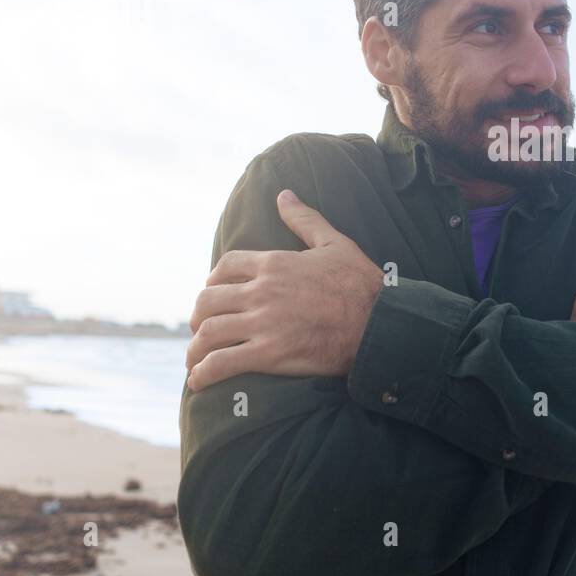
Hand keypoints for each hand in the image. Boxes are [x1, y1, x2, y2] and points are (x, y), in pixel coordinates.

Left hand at [185, 190, 383, 391]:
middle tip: (200, 329)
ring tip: (195, 359)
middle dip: (198, 316)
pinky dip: (203, 373)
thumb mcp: (334, 243)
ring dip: (195, 347)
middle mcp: (262, 291)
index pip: (226, 267)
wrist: (380, 324)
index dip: (213, 280)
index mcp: (275, 263)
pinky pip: (222, 363)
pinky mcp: (269, 354)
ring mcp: (264, 323)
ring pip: (209, 332)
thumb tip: (284, 194)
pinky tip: (198, 381)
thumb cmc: (362, 284)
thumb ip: (305, 219)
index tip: (212, 292)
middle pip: (209, 300)